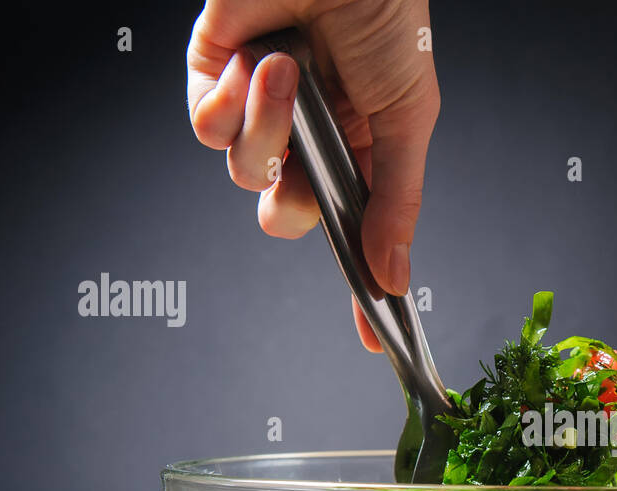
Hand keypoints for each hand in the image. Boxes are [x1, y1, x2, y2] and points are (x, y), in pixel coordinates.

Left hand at [186, 0, 440, 349]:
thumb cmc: (389, 21)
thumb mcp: (409, 120)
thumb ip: (397, 204)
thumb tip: (395, 277)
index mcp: (359, 150)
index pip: (352, 230)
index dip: (358, 281)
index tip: (370, 333)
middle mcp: (307, 138)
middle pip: (284, 214)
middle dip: (291, 202)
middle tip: (306, 175)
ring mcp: (260, 109)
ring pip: (242, 170)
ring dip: (264, 126)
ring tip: (288, 70)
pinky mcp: (216, 76)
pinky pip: (206, 127)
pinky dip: (228, 100)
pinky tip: (254, 61)